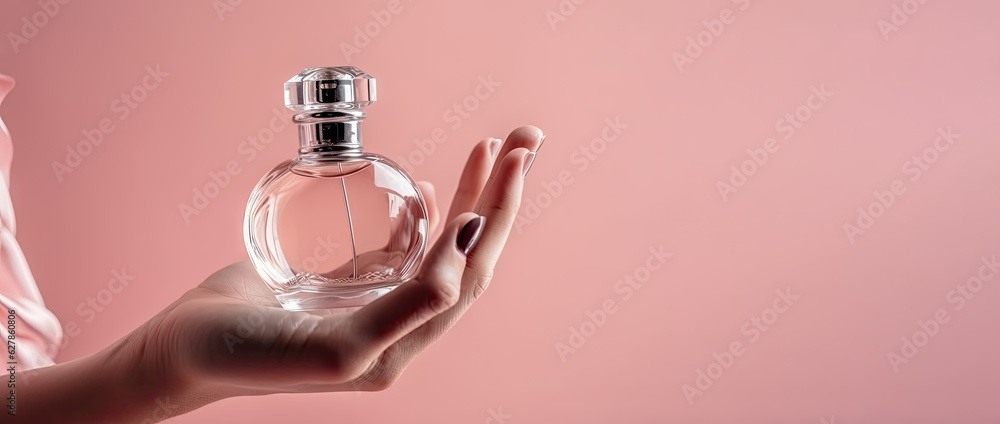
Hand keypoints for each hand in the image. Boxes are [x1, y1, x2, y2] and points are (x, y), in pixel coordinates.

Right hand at [122, 126, 543, 417]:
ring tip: (491, 150)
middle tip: (524, 142)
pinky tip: (437, 189)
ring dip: (470, 198)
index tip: (510, 160)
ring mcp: (375, 306)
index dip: (494, 215)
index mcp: (403, 346)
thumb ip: (407, 307)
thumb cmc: (244, 357)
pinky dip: (425, 217)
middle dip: (497, 197)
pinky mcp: (347, 289)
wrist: (180, 354)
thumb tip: (468, 252)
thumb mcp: (336, 346)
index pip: (468, 273)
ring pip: (439, 247)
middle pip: (465, 255)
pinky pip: (399, 250)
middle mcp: (398, 327)